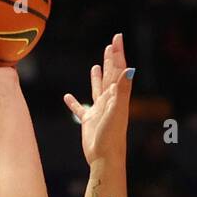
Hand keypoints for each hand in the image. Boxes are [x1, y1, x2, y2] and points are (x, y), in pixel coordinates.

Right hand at [63, 33, 133, 165]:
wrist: (105, 158)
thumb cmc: (112, 137)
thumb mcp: (117, 110)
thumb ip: (122, 89)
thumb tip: (129, 69)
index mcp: (117, 97)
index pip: (118, 70)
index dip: (118, 53)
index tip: (117, 38)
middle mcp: (109, 101)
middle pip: (110, 76)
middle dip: (111, 59)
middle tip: (111, 44)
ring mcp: (99, 111)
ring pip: (97, 89)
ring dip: (97, 77)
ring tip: (96, 66)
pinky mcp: (89, 122)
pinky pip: (80, 109)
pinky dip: (74, 103)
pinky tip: (67, 97)